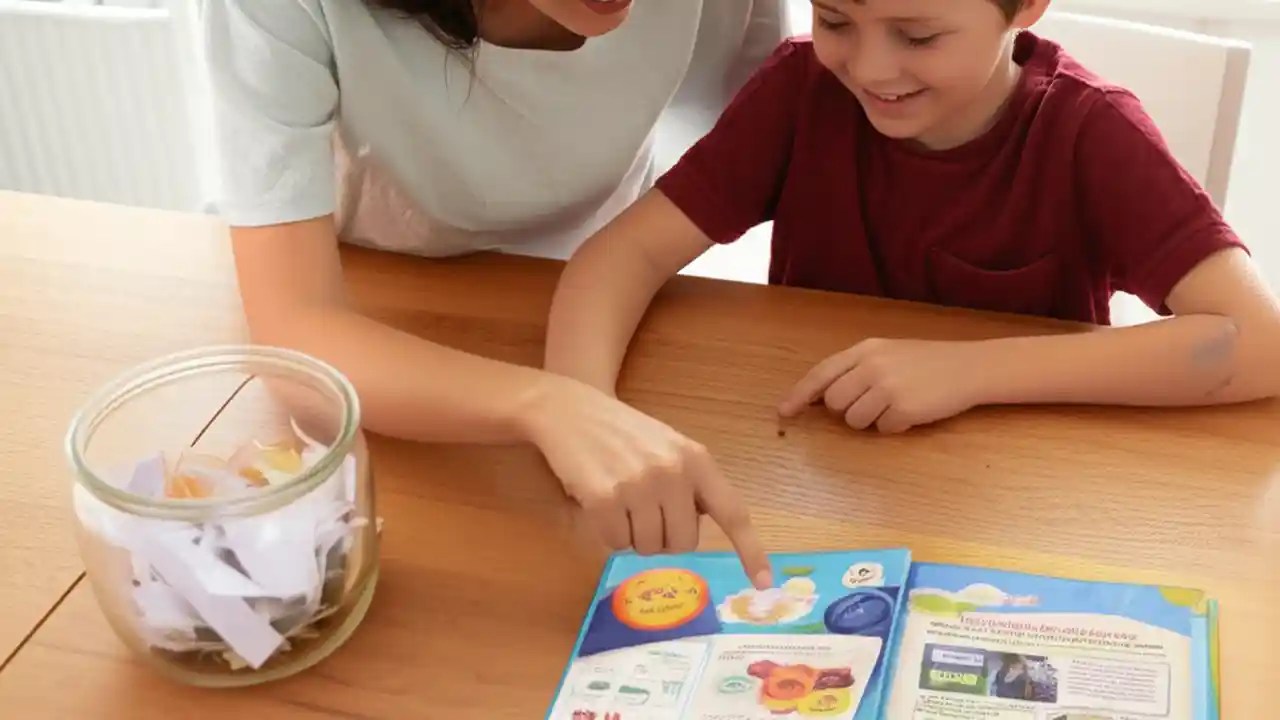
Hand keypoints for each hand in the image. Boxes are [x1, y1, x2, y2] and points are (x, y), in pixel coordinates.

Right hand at [522, 375, 772, 588]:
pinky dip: (608, 532)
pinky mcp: (604, 498)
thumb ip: (690, 485)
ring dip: (632, 534)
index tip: (764, 582)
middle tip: (643, 508)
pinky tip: (600, 502)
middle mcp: (673, 472)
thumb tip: (698, 528)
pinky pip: (616, 543)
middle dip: (662, 536)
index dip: (750, 551)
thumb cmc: (623, 434)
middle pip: (682, 544)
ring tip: (620, 499)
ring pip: (647, 548)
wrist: (569, 411)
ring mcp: (638, 485)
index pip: (733, 512)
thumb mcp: (669, 449)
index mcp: (696, 459)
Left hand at [778, 339, 987, 432]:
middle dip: (847, 410)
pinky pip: (882, 430)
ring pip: (854, 420)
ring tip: (895, 405)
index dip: (800, 394)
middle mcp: (872, 365)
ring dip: (871, 420)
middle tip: (874, 402)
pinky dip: (894, 427)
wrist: (969, 367)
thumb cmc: (926, 362)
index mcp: (865, 349)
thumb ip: (854, 369)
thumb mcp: (887, 354)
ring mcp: (887, 387)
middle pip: (834, 402)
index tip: (784, 412)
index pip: (821, 372)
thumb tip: (819, 396)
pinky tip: (911, 413)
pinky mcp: (903, 408)